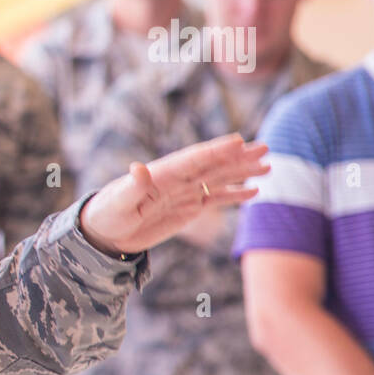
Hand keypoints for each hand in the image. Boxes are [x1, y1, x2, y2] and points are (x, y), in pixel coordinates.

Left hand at [78, 133, 268, 255]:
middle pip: (213, 165)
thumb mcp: (117, 201)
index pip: (193, 159)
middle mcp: (177, 179)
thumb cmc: (107, 214)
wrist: (105, 233)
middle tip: (266, 147)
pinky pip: (215, 199)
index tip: (238, 141)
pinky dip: (234, 194)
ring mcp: (184, 192)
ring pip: (219, 179)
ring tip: (268, 165)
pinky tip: (254, 191)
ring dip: (242, 172)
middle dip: (238, 157)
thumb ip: (131, 186)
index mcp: (162, 174)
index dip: (215, 150)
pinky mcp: (187, 208)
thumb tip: (138, 168)